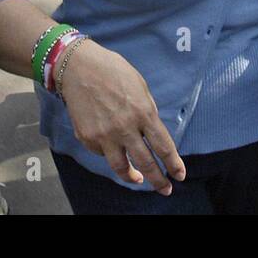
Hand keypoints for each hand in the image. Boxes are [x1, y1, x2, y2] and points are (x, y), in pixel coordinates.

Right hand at [59, 40, 186, 193]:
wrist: (78, 67)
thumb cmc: (112, 71)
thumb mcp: (139, 86)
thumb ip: (147, 110)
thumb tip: (150, 131)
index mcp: (143, 112)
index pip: (164, 146)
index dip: (174, 164)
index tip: (179, 175)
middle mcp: (125, 127)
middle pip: (146, 163)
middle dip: (159, 181)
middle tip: (165, 190)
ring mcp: (105, 135)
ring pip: (122, 168)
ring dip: (133, 178)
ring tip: (138, 180)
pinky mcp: (87, 138)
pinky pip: (102, 153)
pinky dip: (110, 153)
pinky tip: (112, 147)